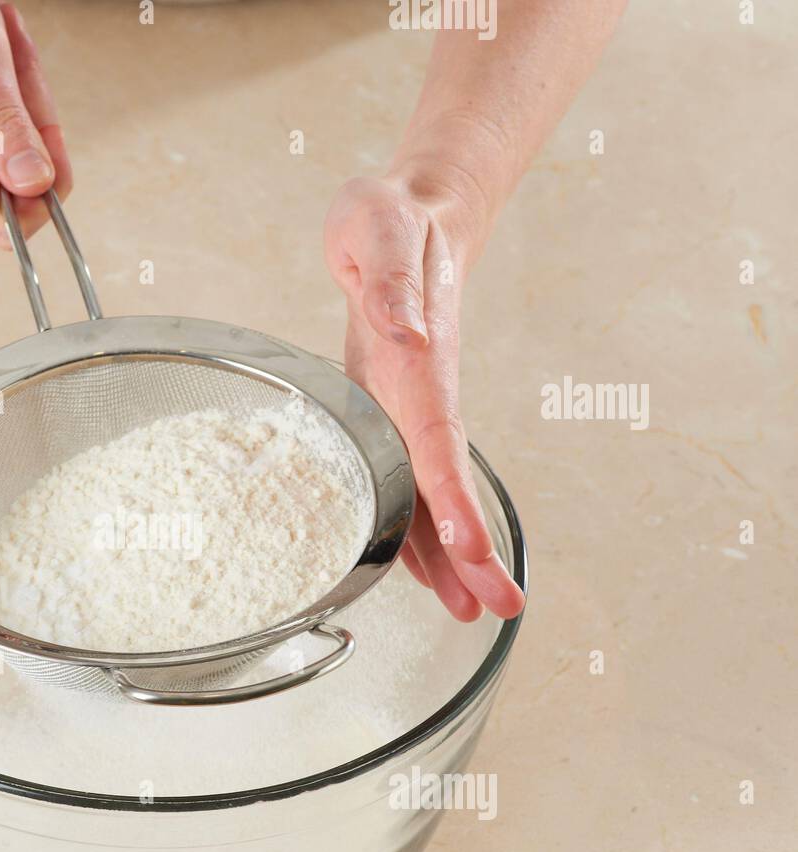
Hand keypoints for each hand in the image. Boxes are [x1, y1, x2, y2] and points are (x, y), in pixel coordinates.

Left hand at [324, 176, 524, 621]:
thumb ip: (390, 282)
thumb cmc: (387, 222)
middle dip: (470, 547)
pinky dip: (413, 521)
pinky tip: (419, 565)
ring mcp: (407, 407)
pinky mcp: (388, 410)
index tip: (470, 549)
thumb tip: (408, 335)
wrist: (407, 216)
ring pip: (430, 489)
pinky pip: (406, 476)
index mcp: (418, 361)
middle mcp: (419, 394)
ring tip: (469, 609)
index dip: (452, 497)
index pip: (437, 440)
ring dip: (448, 550)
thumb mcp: (378, 230)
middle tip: (497, 608)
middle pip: (446, 481)